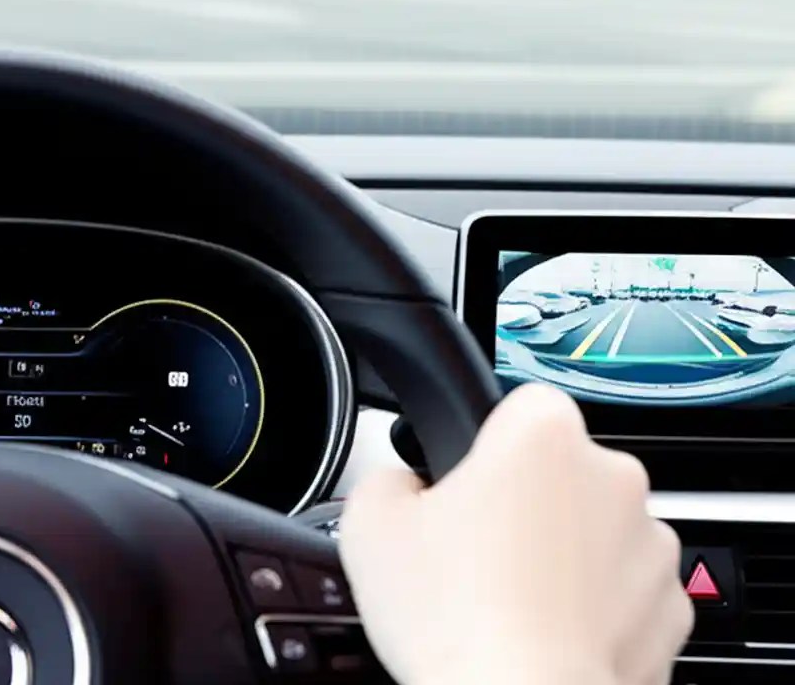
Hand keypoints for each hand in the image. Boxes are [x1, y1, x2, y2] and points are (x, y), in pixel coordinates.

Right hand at [340, 384, 691, 684]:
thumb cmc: (456, 621)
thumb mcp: (368, 526)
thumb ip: (388, 480)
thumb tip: (405, 488)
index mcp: (543, 435)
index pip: (516, 406)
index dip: (482, 447)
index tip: (462, 488)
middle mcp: (613, 476)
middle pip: (558, 470)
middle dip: (523, 504)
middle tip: (472, 555)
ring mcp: (650, 545)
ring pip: (594, 531)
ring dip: (561, 555)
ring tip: (506, 603)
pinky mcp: (671, 609)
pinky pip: (623, 591)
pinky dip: (592, 608)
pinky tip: (543, 634)